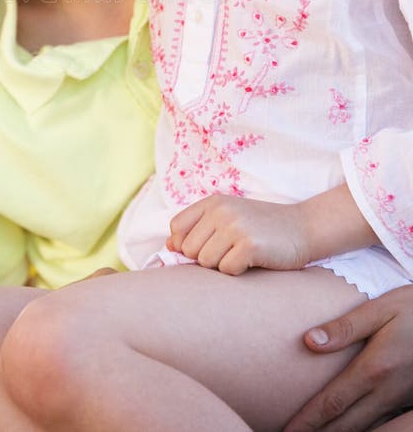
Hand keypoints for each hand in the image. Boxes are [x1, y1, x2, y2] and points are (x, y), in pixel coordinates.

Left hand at [167, 194, 307, 274]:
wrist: (304, 228)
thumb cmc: (263, 228)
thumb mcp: (229, 218)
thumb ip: (199, 228)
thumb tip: (168, 246)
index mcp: (213, 202)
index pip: (176, 228)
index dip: (185, 245)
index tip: (204, 249)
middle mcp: (221, 211)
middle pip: (189, 250)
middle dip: (206, 258)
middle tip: (230, 252)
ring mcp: (234, 226)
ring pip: (206, 263)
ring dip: (223, 266)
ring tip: (242, 255)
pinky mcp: (249, 245)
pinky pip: (227, 271)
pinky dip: (238, 272)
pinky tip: (253, 261)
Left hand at [284, 285, 412, 430]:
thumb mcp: (381, 308)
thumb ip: (345, 327)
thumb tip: (308, 341)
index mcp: (373, 369)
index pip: (332, 402)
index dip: (308, 420)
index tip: (287, 430)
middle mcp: (386, 391)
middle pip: (345, 424)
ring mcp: (399, 399)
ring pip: (365, 429)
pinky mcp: (408, 400)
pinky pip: (382, 424)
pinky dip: (363, 431)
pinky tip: (349, 428)